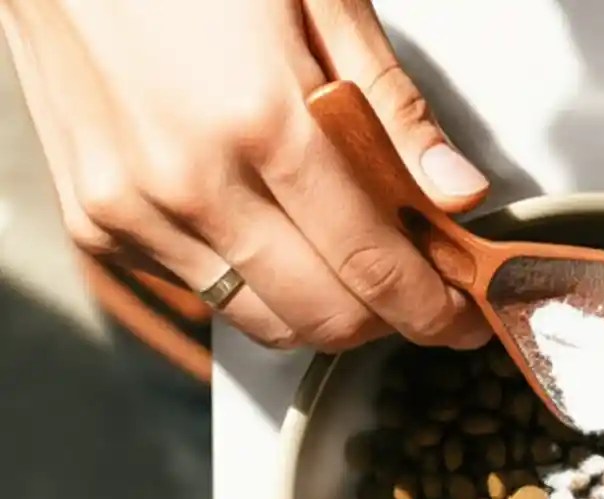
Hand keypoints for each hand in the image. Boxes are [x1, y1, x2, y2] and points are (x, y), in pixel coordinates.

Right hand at [0, 0, 491, 350]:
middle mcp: (193, 184)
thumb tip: (458, 194)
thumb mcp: (320, 1)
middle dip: (391, 322)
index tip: (465, 319)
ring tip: (360, 271)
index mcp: (263, 122)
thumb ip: (394, 108)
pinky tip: (284, 239)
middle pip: (323, 316)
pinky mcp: (99, 223)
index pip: (373, 265)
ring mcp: (136, 211)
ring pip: (264, 322)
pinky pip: (206, 292)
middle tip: (426, 300)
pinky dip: (260, 286)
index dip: (432, 310)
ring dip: (328, 312)